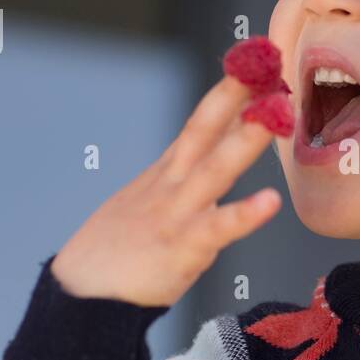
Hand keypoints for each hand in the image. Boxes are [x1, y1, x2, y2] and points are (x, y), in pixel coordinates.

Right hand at [49, 73, 284, 306]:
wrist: (81, 297)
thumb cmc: (114, 254)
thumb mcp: (145, 204)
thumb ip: (178, 182)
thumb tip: (213, 163)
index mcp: (165, 174)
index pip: (201, 124)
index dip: (229, 92)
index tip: (257, 62)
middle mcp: (172, 185)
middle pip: (204, 129)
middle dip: (236, 95)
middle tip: (266, 63)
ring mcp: (176, 213)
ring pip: (216, 169)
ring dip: (246, 140)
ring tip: (278, 116)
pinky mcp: (182, 248)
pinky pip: (218, 228)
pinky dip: (245, 214)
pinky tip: (271, 201)